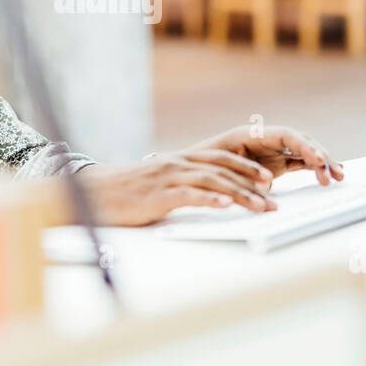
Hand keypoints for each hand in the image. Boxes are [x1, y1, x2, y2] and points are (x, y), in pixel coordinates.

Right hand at [81, 147, 277, 227]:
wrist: (93, 192)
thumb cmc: (126, 192)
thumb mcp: (159, 183)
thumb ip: (182, 185)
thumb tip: (210, 197)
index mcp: (179, 160)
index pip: (220, 159)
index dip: (247, 168)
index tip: (267, 181)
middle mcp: (177, 164)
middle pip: (223, 169)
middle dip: (251, 183)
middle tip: (273, 198)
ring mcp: (168, 178)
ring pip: (212, 181)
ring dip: (240, 194)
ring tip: (260, 206)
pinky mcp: (158, 195)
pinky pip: (189, 195)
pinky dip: (210, 199)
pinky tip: (225, 205)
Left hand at [187, 124, 343, 185]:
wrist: (191, 170)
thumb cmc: (202, 167)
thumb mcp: (219, 171)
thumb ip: (243, 177)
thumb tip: (267, 186)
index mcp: (252, 134)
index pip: (287, 134)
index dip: (305, 146)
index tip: (318, 160)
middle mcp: (266, 139)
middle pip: (301, 141)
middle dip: (319, 155)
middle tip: (333, 173)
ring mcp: (272, 151)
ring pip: (304, 151)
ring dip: (322, 162)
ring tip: (338, 177)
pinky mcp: (276, 164)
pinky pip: (300, 162)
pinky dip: (315, 168)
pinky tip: (328, 177)